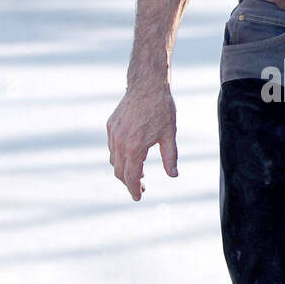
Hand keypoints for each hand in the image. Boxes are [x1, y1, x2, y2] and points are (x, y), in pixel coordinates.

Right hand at [107, 81, 177, 200]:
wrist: (147, 85)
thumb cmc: (161, 109)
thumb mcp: (169, 135)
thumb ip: (170, 157)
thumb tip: (173, 175)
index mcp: (135, 147)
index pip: (131, 177)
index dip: (134, 189)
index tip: (138, 197)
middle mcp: (120, 143)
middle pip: (119, 172)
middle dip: (129, 182)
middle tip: (141, 188)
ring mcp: (113, 134)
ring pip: (113, 160)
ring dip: (123, 169)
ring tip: (137, 172)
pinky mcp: (111, 126)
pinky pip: (112, 147)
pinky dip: (119, 156)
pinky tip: (131, 154)